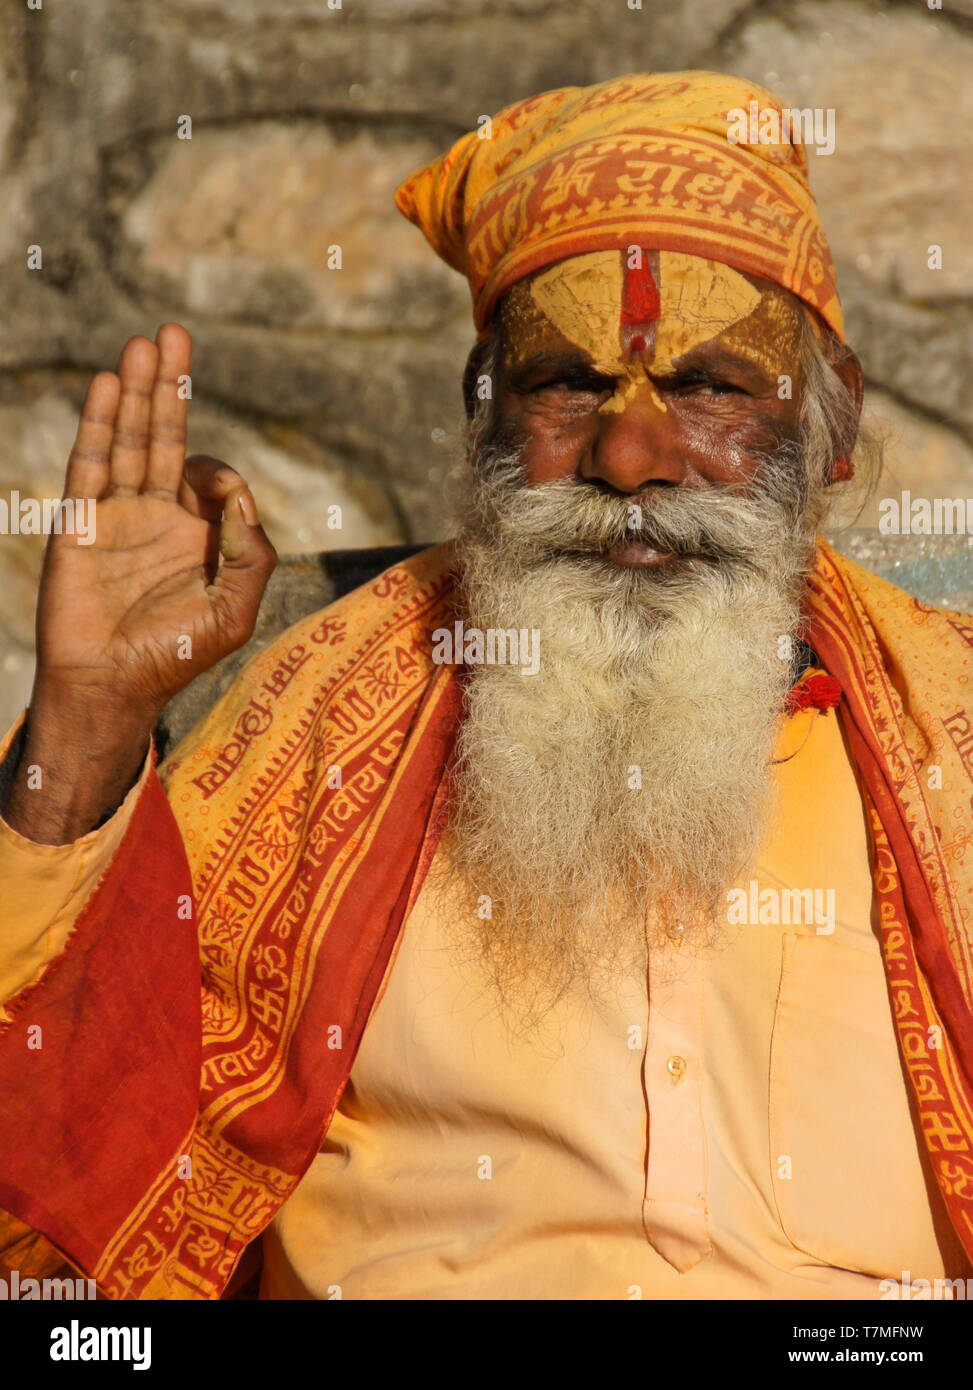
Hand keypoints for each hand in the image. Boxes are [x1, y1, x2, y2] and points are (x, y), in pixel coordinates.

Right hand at [35, 323, 275, 718]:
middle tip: (174, 332)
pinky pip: (91, 463)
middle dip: (172, 387)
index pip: (210, 476)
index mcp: (197, 534)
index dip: (218, 472)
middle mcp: (156, 515)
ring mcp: (115, 513)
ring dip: (138, 393)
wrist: (110, 686)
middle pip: (165, 436)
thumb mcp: (236, 611)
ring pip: (128, 440)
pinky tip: (110, 386)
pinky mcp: (79, 520)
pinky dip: (100, 424)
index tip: (218, 492)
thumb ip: (253, 555)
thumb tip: (242, 495)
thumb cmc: (175, 655)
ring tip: (145, 343)